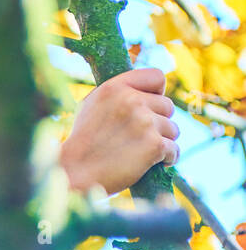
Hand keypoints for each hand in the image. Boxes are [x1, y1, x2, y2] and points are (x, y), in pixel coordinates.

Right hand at [58, 67, 179, 195]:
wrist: (74, 172)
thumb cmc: (82, 142)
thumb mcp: (92, 106)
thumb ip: (119, 95)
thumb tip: (148, 92)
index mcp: (115, 87)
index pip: (156, 76)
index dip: (156, 92)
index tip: (148, 107)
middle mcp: (131, 101)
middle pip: (168, 106)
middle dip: (158, 122)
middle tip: (138, 136)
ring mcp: (144, 122)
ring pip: (173, 129)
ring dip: (161, 141)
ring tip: (139, 152)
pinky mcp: (154, 145)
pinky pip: (174, 150)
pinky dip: (166, 159)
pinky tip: (150, 163)